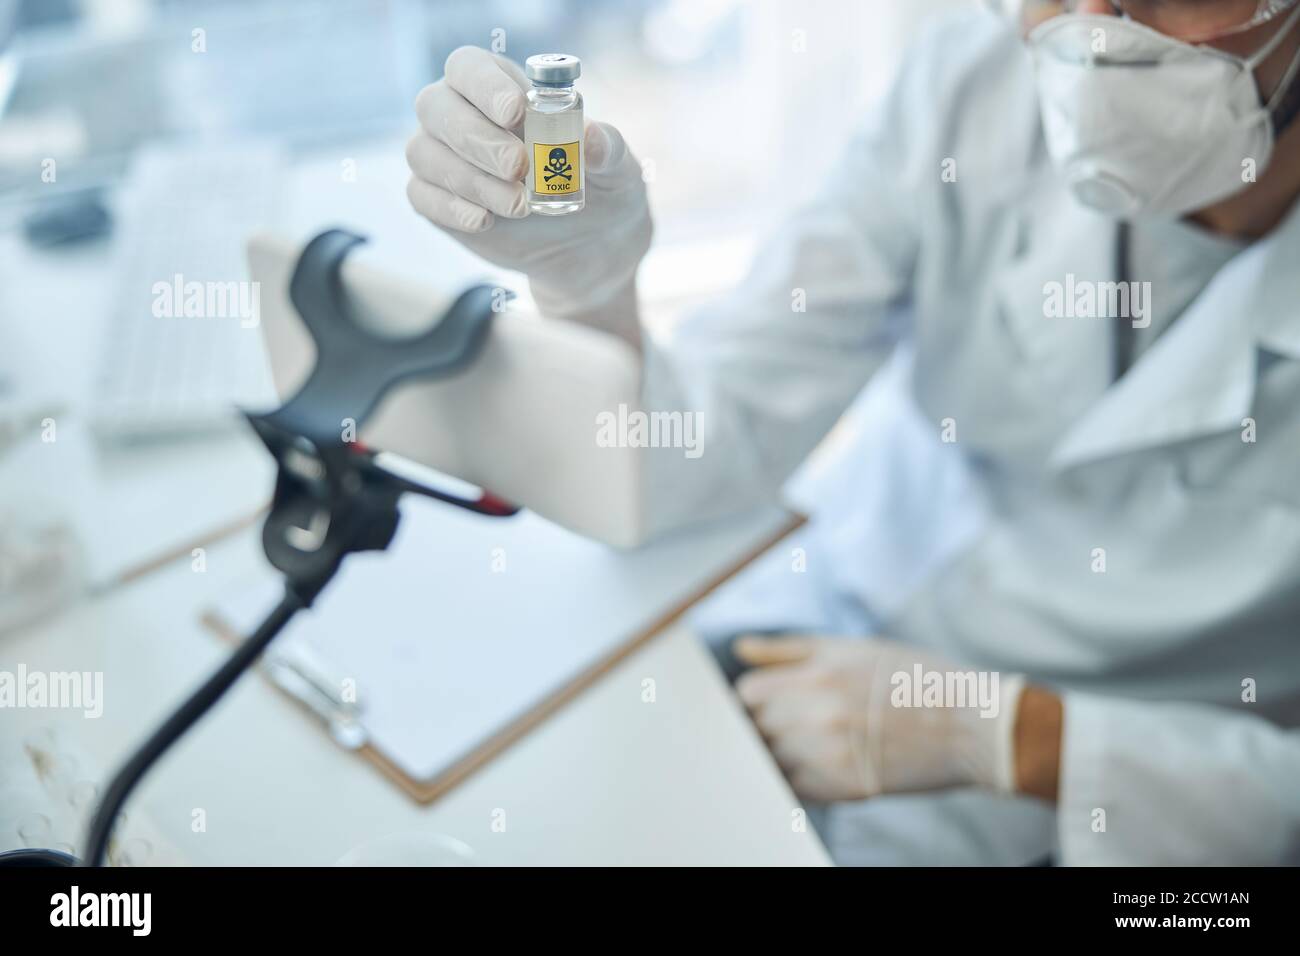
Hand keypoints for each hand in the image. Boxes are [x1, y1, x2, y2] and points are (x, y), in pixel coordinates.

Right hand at [406, 47, 651, 329]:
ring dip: (471, 180)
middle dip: (477, 138)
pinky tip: (485, 221)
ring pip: (426, 153)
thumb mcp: (617, 168)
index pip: (468, 67)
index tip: (515, 112)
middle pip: (437, 106)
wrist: (588, 245)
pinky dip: (451, 208)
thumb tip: (594, 135)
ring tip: (519, 206)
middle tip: (518, 167)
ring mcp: (442, 156)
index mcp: (498, 86)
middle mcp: (459, 113)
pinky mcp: (435, 199)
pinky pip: (422, 195)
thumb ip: (608, 148)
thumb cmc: (600, 187)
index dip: (485, 85)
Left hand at [734, 635, 1026, 801]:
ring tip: (808, 744)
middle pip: (753, 728)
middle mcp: (815, 715)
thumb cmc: (911, 678)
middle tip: (791, 723)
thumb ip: (788, 650)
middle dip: (764, 725)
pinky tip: (818, 765)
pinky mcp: (843, 787)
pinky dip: (796, 778)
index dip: (756, 697)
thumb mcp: (849, 648)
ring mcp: (827, 755)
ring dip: (777, 754)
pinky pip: (793, 787)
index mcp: (816, 675)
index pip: (747, 693)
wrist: (970, 724)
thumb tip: (740, 648)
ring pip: (768, 761)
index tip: (771, 700)